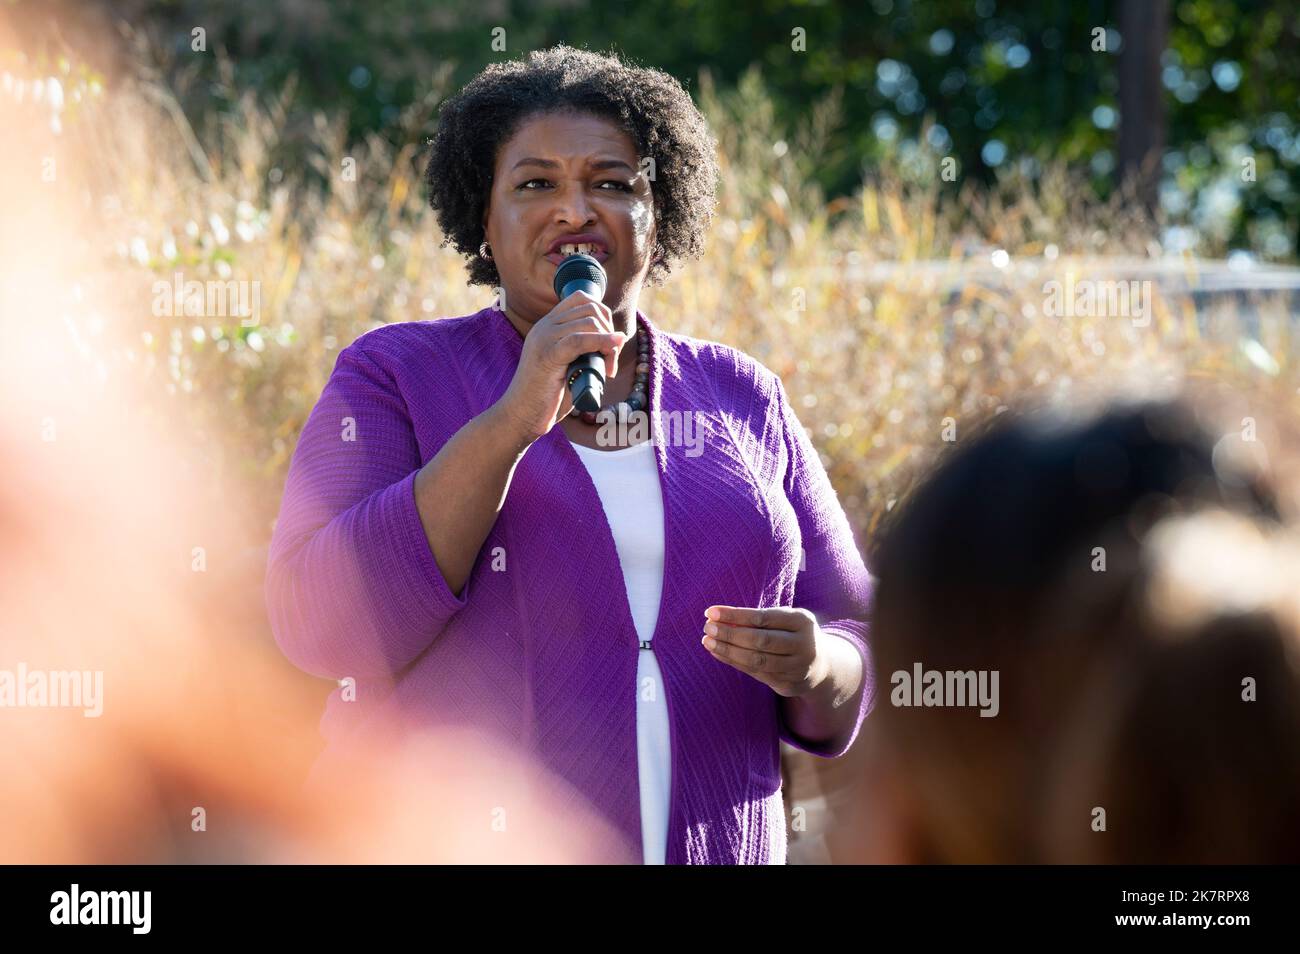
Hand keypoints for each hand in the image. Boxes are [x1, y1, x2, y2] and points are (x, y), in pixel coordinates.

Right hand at [495, 291, 630, 440]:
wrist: (520, 416)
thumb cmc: (547, 397)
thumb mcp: (571, 366)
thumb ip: (589, 349)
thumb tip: (619, 338)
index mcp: (548, 325)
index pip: (582, 299)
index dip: (603, 316)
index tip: (610, 343)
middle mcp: (545, 326)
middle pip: (590, 309)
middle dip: (609, 331)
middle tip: (611, 362)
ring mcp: (544, 339)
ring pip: (589, 323)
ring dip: (608, 345)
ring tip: (608, 370)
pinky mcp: (547, 356)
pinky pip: (580, 339)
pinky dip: (602, 343)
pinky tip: (611, 354)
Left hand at [700, 605, 827, 697]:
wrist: (822, 666)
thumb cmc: (793, 635)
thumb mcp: (785, 620)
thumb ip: (759, 619)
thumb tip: (720, 617)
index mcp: (802, 621)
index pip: (763, 617)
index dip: (735, 615)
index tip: (711, 611)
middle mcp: (804, 644)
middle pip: (760, 640)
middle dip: (730, 633)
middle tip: (707, 627)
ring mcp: (798, 667)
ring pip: (757, 660)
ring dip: (728, 651)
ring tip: (708, 641)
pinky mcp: (789, 684)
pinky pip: (756, 673)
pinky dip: (734, 662)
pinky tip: (719, 654)